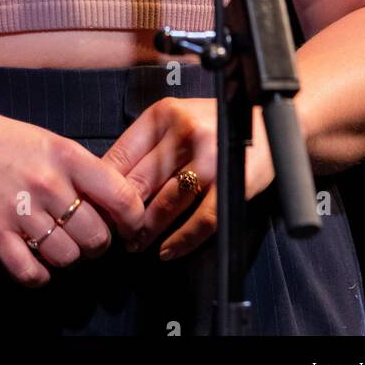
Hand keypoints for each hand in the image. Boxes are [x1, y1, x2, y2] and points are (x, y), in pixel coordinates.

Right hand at [0, 101, 146, 286]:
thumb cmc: (5, 141)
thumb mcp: (50, 141)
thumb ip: (83, 171)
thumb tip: (119, 206)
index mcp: (66, 155)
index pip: (122, 198)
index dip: (133, 219)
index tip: (129, 226)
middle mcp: (47, 183)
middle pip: (96, 237)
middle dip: (96, 243)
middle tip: (85, 236)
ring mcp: (19, 210)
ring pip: (67, 258)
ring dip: (67, 258)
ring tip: (57, 243)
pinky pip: (31, 274)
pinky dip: (38, 275)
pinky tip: (35, 260)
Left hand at [99, 97, 275, 258]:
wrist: (268, 124)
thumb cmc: (215, 124)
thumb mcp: (177, 120)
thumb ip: (148, 145)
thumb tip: (109, 182)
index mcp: (165, 113)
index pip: (121, 154)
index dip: (104, 187)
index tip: (96, 207)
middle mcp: (185, 131)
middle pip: (140, 181)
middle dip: (122, 213)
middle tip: (112, 231)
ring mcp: (209, 157)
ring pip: (166, 203)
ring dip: (146, 230)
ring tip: (135, 243)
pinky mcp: (231, 182)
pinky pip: (201, 220)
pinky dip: (181, 240)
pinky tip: (167, 250)